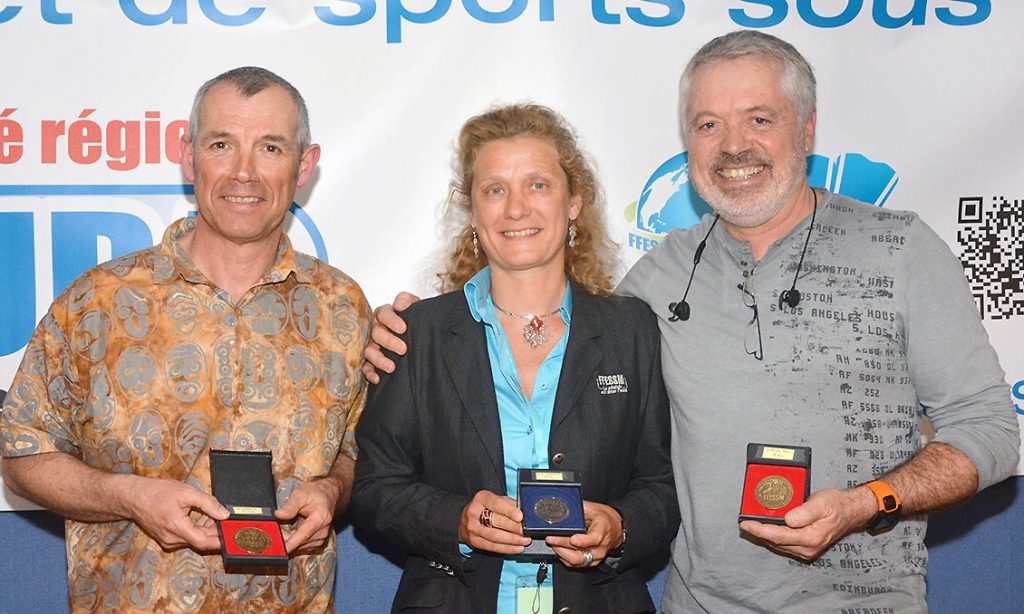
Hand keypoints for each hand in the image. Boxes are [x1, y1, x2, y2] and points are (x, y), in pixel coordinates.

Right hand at [121, 476, 228, 551]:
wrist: (133, 497)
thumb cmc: (157, 493)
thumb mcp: (186, 492)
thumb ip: (208, 503)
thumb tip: (224, 514)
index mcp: (177, 528)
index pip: (204, 542)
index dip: (220, 540)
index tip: (231, 534)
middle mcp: (171, 539)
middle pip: (201, 540)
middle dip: (214, 530)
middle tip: (224, 517)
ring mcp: (168, 541)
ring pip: (194, 539)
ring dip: (205, 528)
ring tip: (209, 512)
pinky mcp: (166, 539)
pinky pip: (186, 537)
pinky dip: (196, 528)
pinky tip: (199, 516)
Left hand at [275, 477, 342, 554]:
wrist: (328, 494)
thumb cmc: (316, 493)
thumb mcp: (301, 494)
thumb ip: (290, 506)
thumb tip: (279, 515)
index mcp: (320, 519)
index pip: (303, 536)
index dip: (289, 545)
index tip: (279, 550)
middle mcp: (323, 531)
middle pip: (299, 542)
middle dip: (286, 537)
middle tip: (279, 525)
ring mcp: (321, 538)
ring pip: (299, 546)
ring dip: (290, 538)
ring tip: (290, 523)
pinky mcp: (318, 541)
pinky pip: (302, 545)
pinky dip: (296, 540)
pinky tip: (296, 528)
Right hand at [361, 292, 419, 383]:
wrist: (418, 333)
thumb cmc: (413, 319)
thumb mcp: (414, 306)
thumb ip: (407, 300)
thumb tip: (399, 305)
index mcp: (384, 314)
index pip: (383, 314)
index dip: (391, 320)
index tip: (403, 328)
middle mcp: (375, 328)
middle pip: (376, 333)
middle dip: (388, 341)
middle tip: (403, 349)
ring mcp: (371, 345)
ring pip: (369, 351)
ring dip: (379, 359)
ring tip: (391, 367)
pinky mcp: (370, 360)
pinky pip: (365, 367)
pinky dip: (369, 373)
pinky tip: (377, 378)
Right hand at [459, 490, 530, 554]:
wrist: (466, 519)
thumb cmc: (484, 507)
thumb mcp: (495, 499)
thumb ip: (509, 503)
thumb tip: (525, 511)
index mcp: (481, 498)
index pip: (497, 504)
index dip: (509, 511)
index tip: (520, 516)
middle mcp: (474, 513)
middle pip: (497, 521)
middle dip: (514, 527)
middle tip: (526, 531)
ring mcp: (472, 528)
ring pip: (495, 536)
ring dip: (513, 540)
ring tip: (525, 540)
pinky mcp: (474, 541)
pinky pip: (493, 547)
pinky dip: (507, 548)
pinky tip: (517, 548)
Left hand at [546, 501, 622, 568]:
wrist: (616, 529)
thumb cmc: (604, 519)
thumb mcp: (592, 508)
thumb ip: (577, 509)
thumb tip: (560, 507)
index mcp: (603, 530)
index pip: (594, 539)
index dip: (582, 541)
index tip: (572, 538)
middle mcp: (600, 547)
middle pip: (580, 553)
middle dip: (562, 546)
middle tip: (550, 538)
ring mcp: (596, 557)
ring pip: (576, 561)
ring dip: (561, 553)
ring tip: (552, 543)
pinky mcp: (591, 563)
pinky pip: (575, 564)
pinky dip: (564, 557)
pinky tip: (558, 549)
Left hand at [739, 487, 875, 561]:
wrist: (850, 512)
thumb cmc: (837, 506)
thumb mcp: (821, 503)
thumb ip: (804, 512)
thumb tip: (787, 519)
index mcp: (810, 537)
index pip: (778, 535)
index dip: (759, 530)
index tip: (745, 524)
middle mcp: (807, 547)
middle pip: (775, 541)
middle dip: (758, 532)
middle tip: (744, 522)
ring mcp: (807, 549)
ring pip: (779, 544)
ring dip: (764, 535)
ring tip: (751, 524)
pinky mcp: (806, 547)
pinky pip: (784, 543)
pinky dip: (773, 536)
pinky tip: (767, 528)